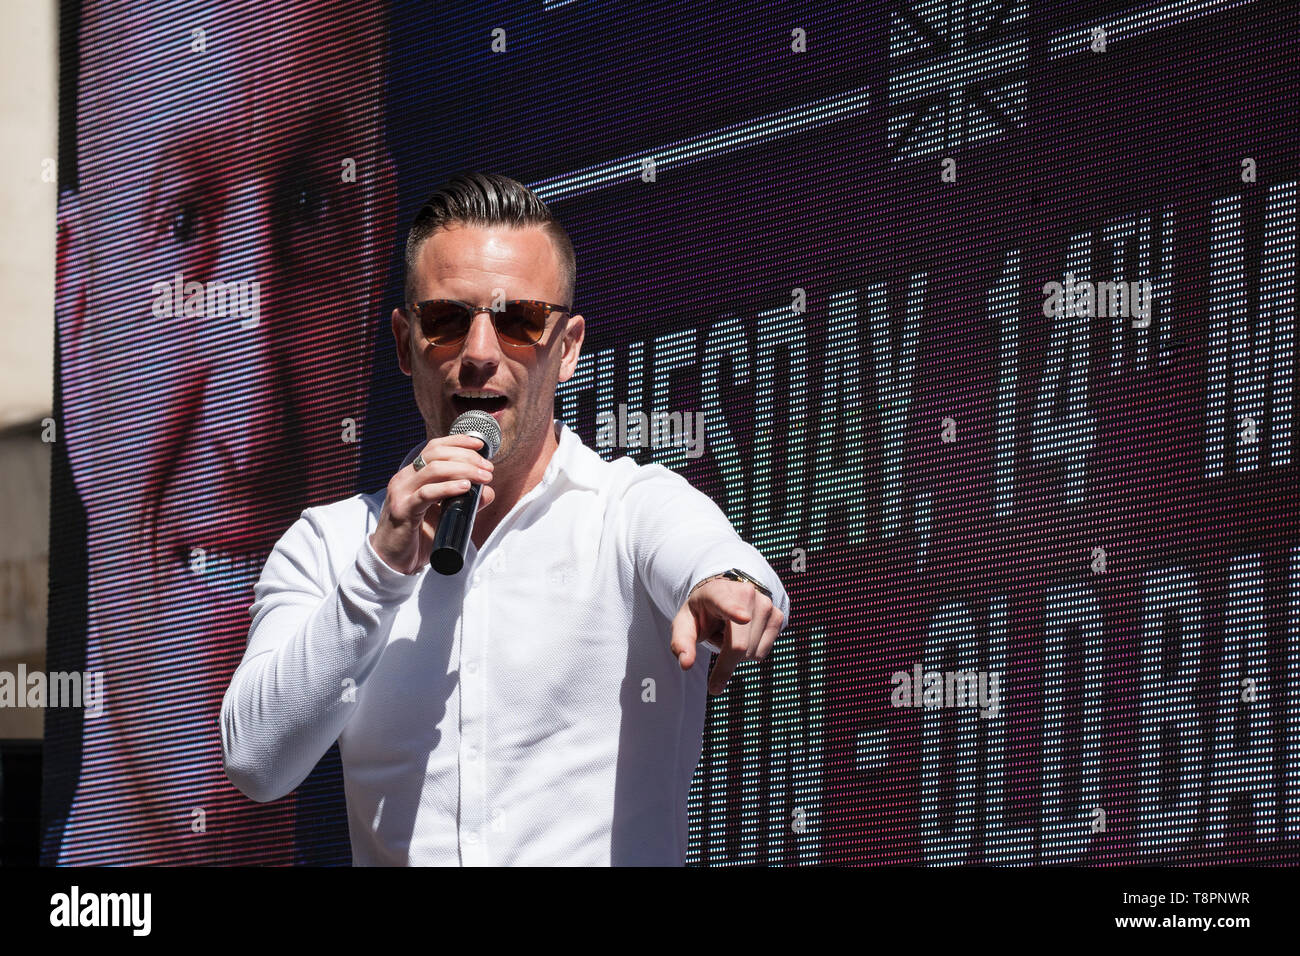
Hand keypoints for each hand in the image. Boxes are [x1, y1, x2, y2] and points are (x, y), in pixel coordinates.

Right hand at [369, 434, 495, 573]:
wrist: (392, 561)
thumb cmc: (417, 537)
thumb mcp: (446, 515)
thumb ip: (466, 502)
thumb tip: (488, 491)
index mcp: (412, 476)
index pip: (434, 448)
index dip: (458, 441)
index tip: (480, 445)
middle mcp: (404, 479)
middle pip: (436, 454)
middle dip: (466, 457)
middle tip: (488, 468)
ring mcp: (401, 493)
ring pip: (433, 470)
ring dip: (464, 470)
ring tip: (483, 477)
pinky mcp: (403, 510)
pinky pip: (427, 493)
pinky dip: (448, 488)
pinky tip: (465, 487)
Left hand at [670, 576, 783, 695]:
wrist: (727, 596)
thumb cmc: (703, 612)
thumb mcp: (685, 623)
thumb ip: (681, 643)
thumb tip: (686, 664)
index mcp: (717, 592)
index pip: (725, 603)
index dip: (734, 611)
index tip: (743, 618)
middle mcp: (745, 594)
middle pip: (739, 645)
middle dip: (724, 663)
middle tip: (714, 648)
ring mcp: (765, 604)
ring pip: (752, 653)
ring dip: (737, 654)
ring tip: (729, 634)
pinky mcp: (778, 616)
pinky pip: (762, 653)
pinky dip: (750, 652)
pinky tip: (743, 635)